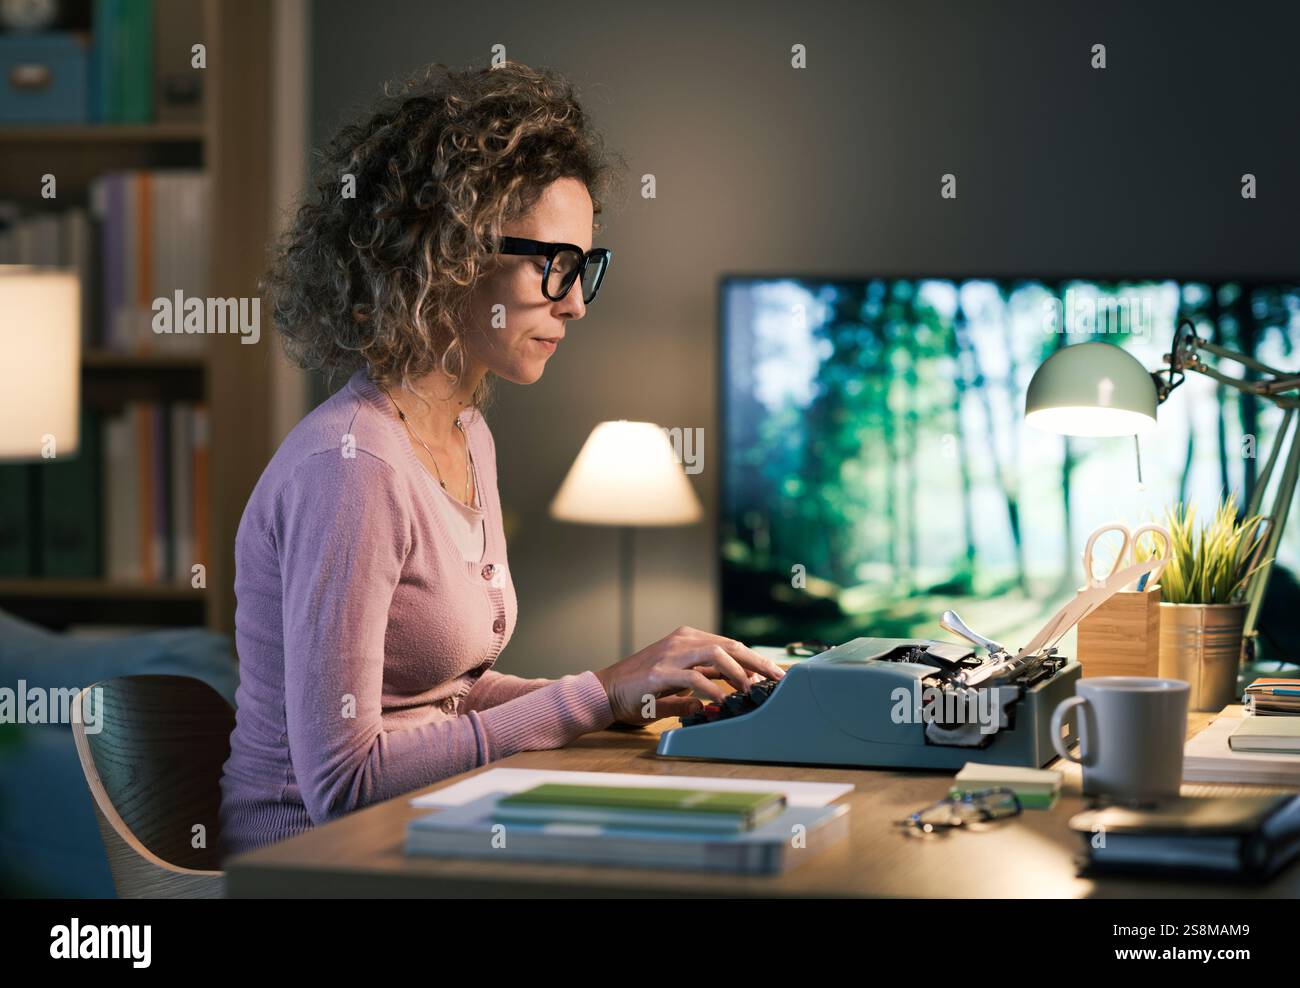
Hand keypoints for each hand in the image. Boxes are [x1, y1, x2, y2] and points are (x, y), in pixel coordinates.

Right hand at [592, 626, 785, 725]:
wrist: (604, 693)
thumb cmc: (639, 693)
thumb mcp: (676, 690)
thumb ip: (699, 692)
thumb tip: (721, 704)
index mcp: (687, 641)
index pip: (730, 646)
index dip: (755, 660)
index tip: (776, 675)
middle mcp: (681, 641)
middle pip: (730, 646)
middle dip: (758, 663)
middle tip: (779, 680)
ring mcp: (670, 655)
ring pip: (716, 655)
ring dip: (739, 673)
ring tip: (754, 691)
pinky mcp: (660, 672)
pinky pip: (694, 677)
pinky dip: (713, 690)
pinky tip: (724, 703)